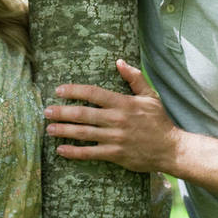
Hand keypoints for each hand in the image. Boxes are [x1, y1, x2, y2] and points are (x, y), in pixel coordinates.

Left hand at [44, 59, 178, 174]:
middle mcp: (116, 120)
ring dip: (63, 131)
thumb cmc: (159, 121)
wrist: (171, 149)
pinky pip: (90, 154)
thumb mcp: (150, 96)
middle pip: (83, 114)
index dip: (74, 90)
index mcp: (123, 103)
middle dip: (62, 112)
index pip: (93, 93)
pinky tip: (61, 150)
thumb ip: (134, 78)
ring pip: (83, 134)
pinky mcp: (115, 155)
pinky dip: (74, 152)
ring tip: (49, 129)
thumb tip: (119, 61)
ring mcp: (115, 139)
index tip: (59, 90)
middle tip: (46, 111)